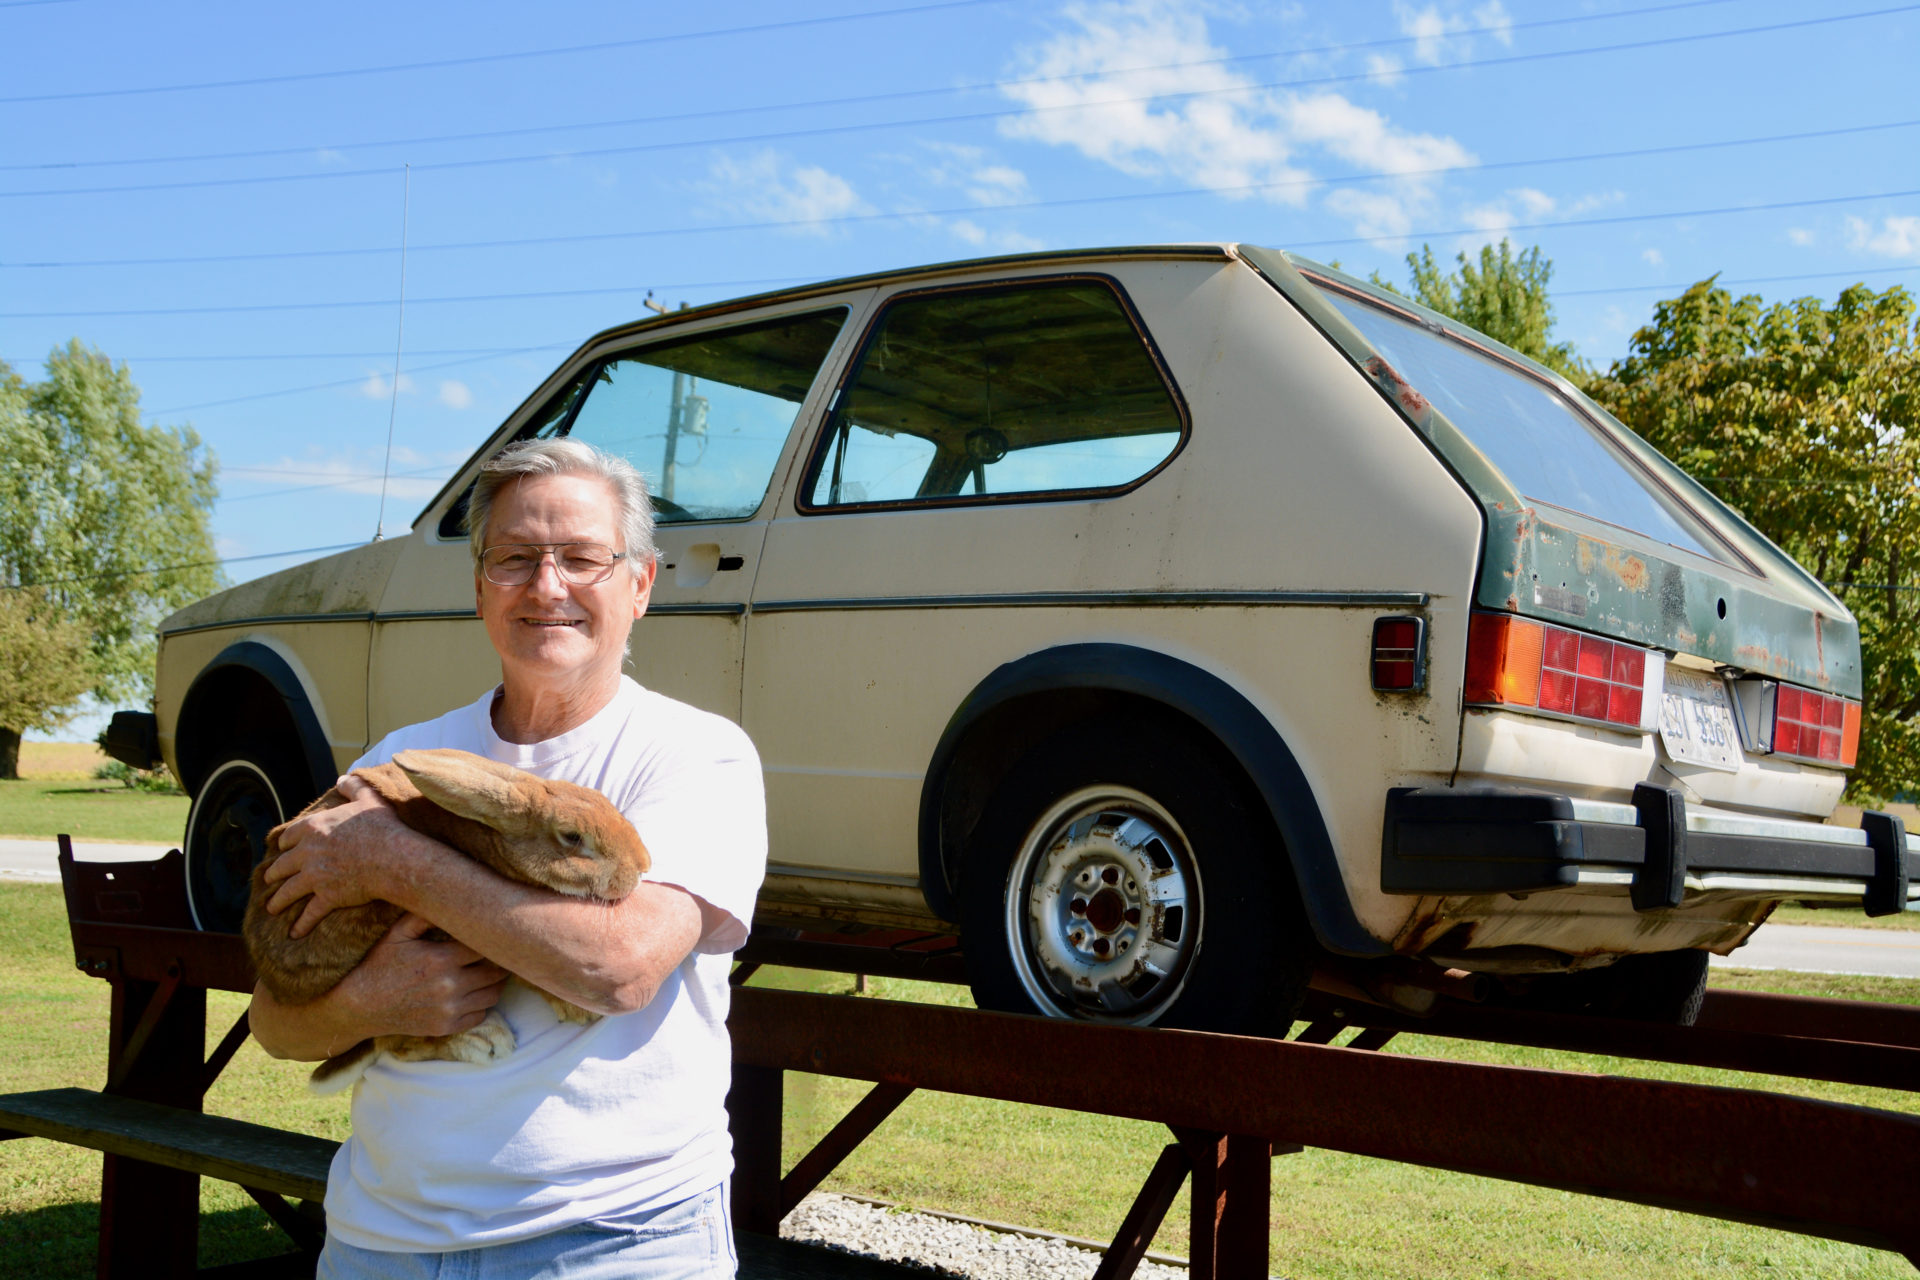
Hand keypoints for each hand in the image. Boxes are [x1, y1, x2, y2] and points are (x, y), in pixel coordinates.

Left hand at [263, 772, 407, 937]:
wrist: (395, 857)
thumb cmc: (384, 827)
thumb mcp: (369, 798)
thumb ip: (353, 787)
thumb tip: (343, 777)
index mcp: (314, 827)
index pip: (289, 837)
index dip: (284, 845)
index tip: (282, 850)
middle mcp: (307, 852)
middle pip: (281, 865)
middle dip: (273, 874)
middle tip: (269, 879)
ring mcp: (314, 876)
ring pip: (287, 891)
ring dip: (277, 901)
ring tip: (272, 907)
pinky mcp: (326, 897)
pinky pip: (309, 914)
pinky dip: (300, 925)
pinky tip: (294, 933)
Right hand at [334, 912, 509, 1041]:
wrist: (358, 1006)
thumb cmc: (378, 965)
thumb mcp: (397, 933)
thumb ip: (424, 914)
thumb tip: (449, 896)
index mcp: (441, 957)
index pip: (485, 946)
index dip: (491, 940)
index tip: (493, 936)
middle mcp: (449, 985)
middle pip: (496, 971)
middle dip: (499, 961)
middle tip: (499, 954)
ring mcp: (449, 1008)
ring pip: (493, 994)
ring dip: (495, 983)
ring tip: (490, 972)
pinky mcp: (445, 1027)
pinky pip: (480, 1015)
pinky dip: (482, 1005)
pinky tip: (475, 993)